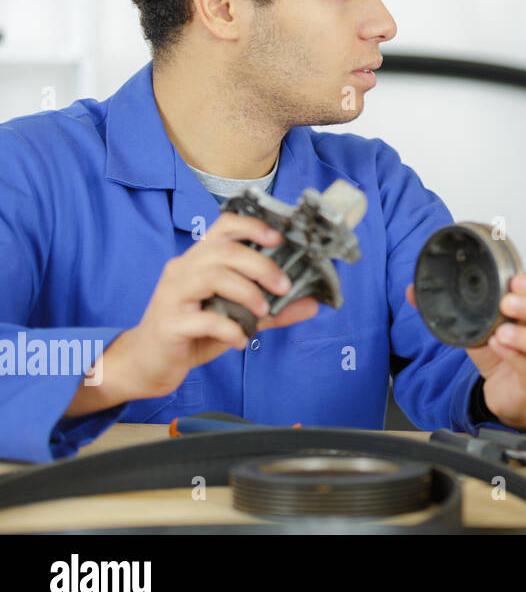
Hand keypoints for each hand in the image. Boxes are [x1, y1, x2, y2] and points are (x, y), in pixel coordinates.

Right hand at [67, 212, 319, 416]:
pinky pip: (204, 319)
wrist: (147, 364)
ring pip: (213, 276)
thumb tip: (312, 303)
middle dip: (261, 266)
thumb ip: (272, 309)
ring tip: (263, 313)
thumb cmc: (192, 334)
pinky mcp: (168, 323)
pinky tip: (240, 340)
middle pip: (224, 251)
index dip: (251, 226)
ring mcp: (172, 295)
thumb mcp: (237, 318)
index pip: (222, 228)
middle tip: (283, 287)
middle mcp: (182, 271)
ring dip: (247, 293)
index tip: (278, 238)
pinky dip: (230, 328)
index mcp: (198, 262)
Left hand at [405, 272, 525, 430]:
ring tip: (502, 331)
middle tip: (508, 302)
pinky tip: (500, 348)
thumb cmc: (503, 357)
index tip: (515, 280)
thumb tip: (413, 291)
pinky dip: (515, 356)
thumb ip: (451, 309)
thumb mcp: (476, 329)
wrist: (509, 395)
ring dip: (524, 336)